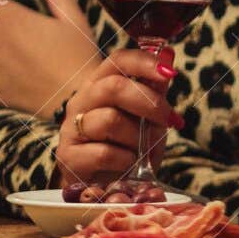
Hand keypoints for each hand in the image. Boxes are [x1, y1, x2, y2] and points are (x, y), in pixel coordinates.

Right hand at [55, 46, 183, 183]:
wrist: (104, 184)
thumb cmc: (127, 144)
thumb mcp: (147, 116)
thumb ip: (155, 88)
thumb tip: (169, 53)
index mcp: (100, 83)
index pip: (118, 60)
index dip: (145, 62)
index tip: (170, 72)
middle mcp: (82, 101)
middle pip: (114, 87)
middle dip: (149, 102)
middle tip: (168, 118)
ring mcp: (71, 128)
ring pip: (110, 120)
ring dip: (137, 136)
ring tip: (142, 148)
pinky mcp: (68, 156)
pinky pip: (104, 153)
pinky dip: (125, 159)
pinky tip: (127, 163)